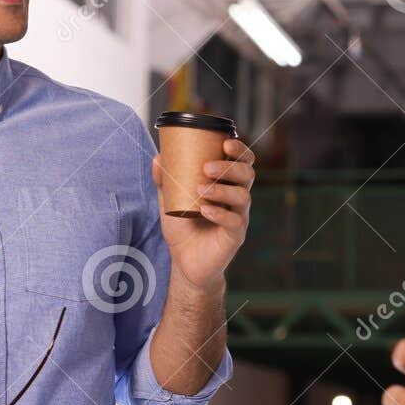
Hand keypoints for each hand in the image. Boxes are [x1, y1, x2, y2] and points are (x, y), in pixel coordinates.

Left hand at [152, 138, 254, 291]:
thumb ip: (165, 180)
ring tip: (200, 189)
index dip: (240, 150)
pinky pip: (235, 221)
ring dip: (222, 189)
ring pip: (243, 196)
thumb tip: (158, 157)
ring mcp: (239, 216)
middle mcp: (237, 197)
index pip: (242, 161)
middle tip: (207, 167)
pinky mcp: (235, 236)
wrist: (185, 262)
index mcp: (227, 183)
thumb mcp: (169, 201)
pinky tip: (205, 210)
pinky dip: (220, 213)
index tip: (226, 143)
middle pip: (247, 174)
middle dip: (229, 167)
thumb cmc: (183, 227)